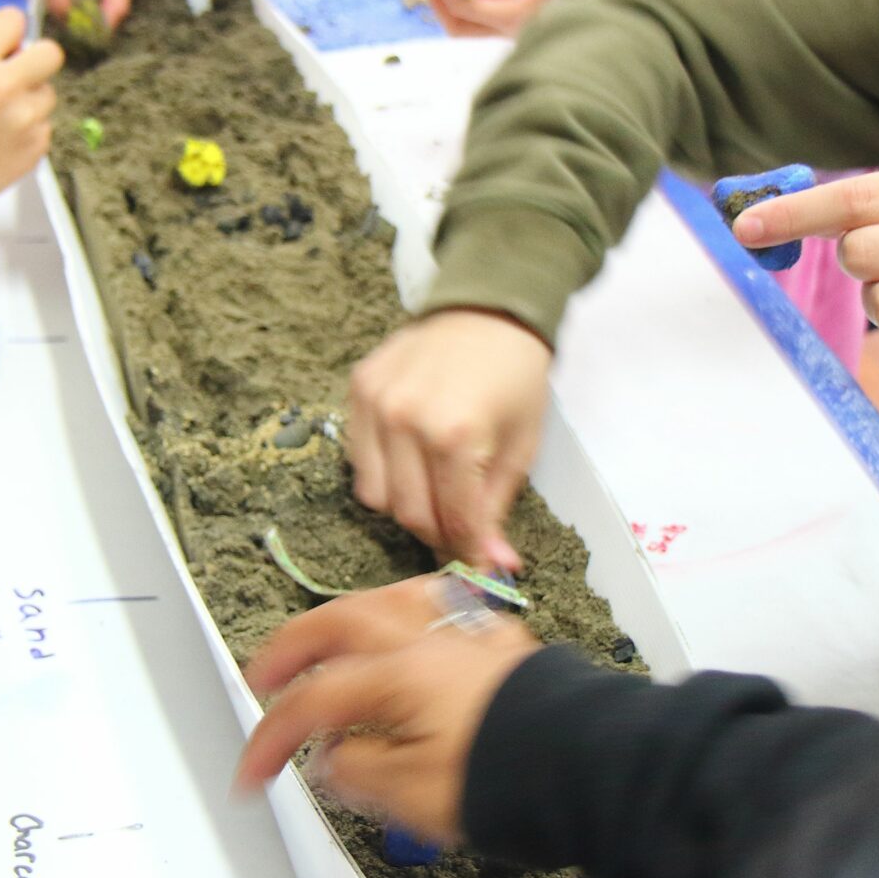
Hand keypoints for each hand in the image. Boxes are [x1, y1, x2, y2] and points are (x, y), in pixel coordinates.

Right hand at [0, 6, 63, 234]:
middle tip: (17, 73)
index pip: (13, 20)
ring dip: (28, 99)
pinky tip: (1, 139)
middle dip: (34, 59)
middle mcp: (4, 87)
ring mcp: (24, 120)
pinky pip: (43, 125)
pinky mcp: (36, 147)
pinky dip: (27, 129)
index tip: (1, 45)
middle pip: (50, 53)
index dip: (6, 31)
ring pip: (46, 93)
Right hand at [235, 579, 538, 845]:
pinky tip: (419, 636)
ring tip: (334, 639)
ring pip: (396, 601)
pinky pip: (447, 615)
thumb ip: (359, 771)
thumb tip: (335, 760)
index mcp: (395, 675)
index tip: (251, 776)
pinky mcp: (505, 651)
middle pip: (341, 624)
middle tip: (265, 677)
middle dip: (293, 650)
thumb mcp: (412, 796)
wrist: (593, 769)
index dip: (272, 738)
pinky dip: (414, 620)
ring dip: (352, 619)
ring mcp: (470, 638)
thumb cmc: (508, 782)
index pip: (313, 702)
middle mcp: (427, 641)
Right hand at [345, 308, 549, 570]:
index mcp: (456, 435)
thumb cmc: (514, 379)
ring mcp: (376, 403)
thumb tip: (494, 566)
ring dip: (405, 504)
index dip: (468, 551)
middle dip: (438, 533)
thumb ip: (497, 508)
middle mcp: (406, 420)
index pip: (453, 519)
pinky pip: (358, 459)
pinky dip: (382, 471)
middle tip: (459, 531)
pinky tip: (409, 457)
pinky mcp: (358, 389)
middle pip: (409, 513)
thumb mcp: (520, 446)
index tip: (479, 566)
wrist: (489, 311)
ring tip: (432, 490)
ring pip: (375, 495)